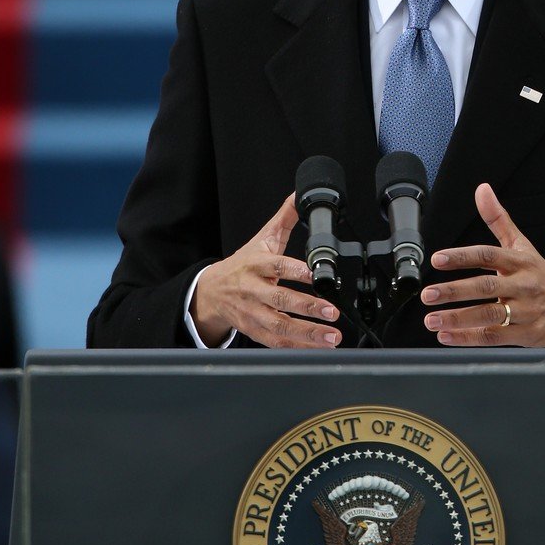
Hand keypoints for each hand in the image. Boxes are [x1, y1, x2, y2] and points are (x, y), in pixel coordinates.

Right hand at [191, 193, 341, 347]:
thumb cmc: (242, 265)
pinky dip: (297, 347)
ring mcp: (252, 313)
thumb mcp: (262, 239)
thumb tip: (299, 195)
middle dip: (307, 307)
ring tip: (332, 336)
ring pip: (279, 325)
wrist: (212, 291)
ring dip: (307, 333)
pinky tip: (317, 348)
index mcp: (257, 264)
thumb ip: (284, 218)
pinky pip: (276, 342)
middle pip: (280, 299)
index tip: (317, 274)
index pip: (278, 266)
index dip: (297, 271)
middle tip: (332, 311)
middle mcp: (253, 290)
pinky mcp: (253, 331)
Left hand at [421, 183, 544, 347]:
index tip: (438, 259)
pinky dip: (469, 338)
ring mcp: (525, 311)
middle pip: (486, 287)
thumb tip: (482, 190)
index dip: (462, 257)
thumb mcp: (523, 246)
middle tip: (428, 294)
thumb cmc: (544, 277)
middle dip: (454, 291)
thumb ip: (499, 219)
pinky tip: (448, 336)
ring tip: (432, 319)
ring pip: (489, 315)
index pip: (488, 255)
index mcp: (519, 262)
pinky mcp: (526, 335)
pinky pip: (495, 337)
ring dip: (457, 318)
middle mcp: (522, 285)